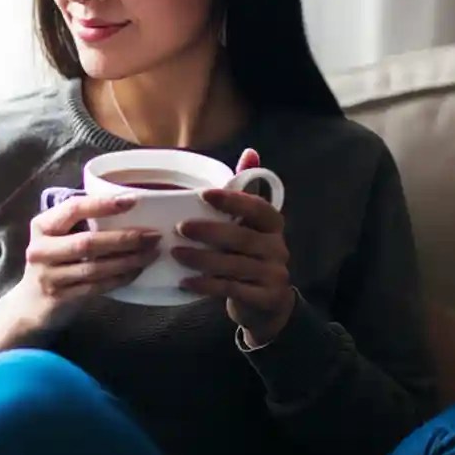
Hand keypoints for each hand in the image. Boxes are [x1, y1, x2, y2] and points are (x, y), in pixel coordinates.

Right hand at [0, 194, 160, 350]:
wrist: (31, 304)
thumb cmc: (53, 261)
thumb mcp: (57, 237)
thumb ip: (80, 222)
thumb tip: (126, 204)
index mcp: (42, 226)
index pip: (73, 208)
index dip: (103, 204)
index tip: (132, 200)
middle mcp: (41, 249)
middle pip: (87, 242)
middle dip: (124, 238)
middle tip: (153, 235)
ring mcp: (49, 276)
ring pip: (95, 267)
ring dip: (128, 260)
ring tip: (151, 253)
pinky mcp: (60, 297)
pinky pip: (96, 286)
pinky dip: (120, 279)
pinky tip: (136, 271)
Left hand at [170, 149, 295, 346]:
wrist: (267, 303)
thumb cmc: (249, 255)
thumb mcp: (249, 224)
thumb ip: (245, 192)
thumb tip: (250, 152)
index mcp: (273, 224)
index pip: (257, 207)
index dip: (233, 200)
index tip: (204, 194)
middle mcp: (278, 247)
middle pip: (242, 238)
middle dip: (209, 231)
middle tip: (180, 227)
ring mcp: (273, 273)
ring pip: (235, 265)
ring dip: (202, 259)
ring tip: (176, 253)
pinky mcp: (264, 297)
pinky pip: (232, 288)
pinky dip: (207, 284)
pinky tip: (185, 281)